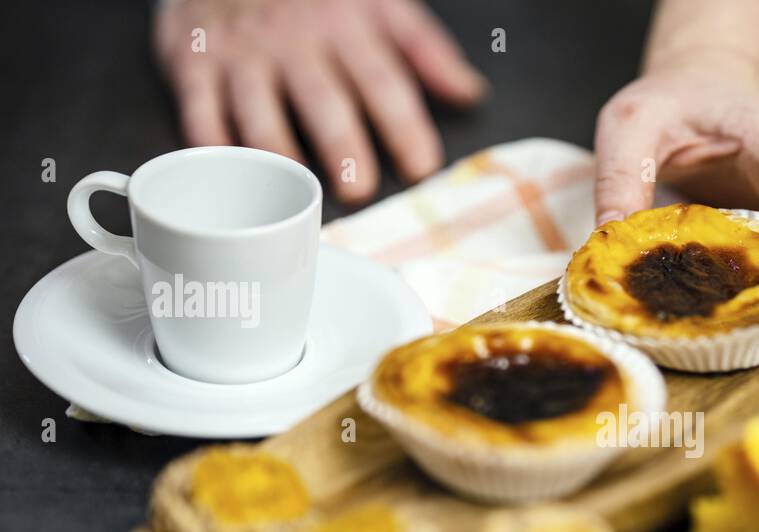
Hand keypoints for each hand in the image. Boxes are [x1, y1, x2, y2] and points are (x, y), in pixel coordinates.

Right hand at [154, 0, 486, 201]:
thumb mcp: (378, 2)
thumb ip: (425, 49)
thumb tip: (470, 93)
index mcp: (345, 25)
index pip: (382, 80)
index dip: (404, 124)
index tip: (421, 165)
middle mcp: (293, 40)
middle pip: (323, 98)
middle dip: (342, 143)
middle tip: (360, 188)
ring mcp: (242, 52)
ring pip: (259, 106)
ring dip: (278, 150)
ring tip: (297, 191)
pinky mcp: (194, 60)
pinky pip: (198, 104)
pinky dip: (207, 139)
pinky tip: (223, 169)